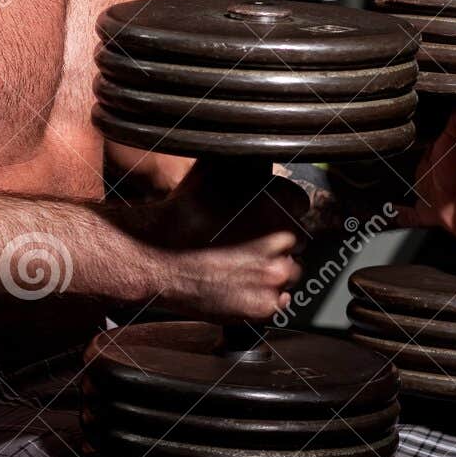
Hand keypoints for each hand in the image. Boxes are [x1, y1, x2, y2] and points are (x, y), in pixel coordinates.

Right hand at [137, 159, 308, 321]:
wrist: (155, 256)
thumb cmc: (182, 213)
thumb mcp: (215, 170)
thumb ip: (249, 163)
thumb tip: (264, 152)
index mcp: (276, 201)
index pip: (300, 205)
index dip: (280, 212)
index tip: (265, 220)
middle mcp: (281, 236)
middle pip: (298, 239)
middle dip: (277, 242)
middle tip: (248, 244)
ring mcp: (274, 273)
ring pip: (291, 271)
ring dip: (272, 269)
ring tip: (242, 266)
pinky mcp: (264, 304)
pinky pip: (280, 300)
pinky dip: (265, 296)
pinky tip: (242, 285)